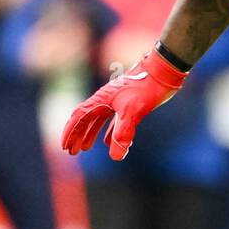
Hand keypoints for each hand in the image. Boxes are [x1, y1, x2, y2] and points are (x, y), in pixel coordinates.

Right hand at [61, 46, 187, 160]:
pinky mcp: (129, 104)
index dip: (71, 132)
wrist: (163, 71)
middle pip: (86, 119)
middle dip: (78, 136)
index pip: (79, 117)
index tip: (65, 146)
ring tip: (85, 148)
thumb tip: (115, 157)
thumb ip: (122, 133)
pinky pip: (114, 121)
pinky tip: (109, 143)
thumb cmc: (146, 87)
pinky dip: (109, 132)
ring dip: (91, 134)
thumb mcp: (133, 111)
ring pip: (98, 120)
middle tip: (72, 152)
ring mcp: (117, 101)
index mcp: (101, 99)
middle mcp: (105, 100)